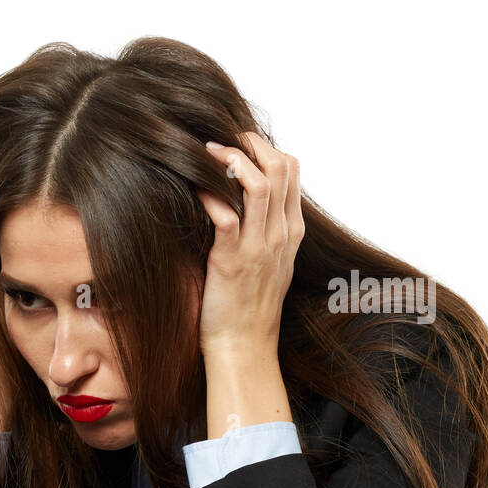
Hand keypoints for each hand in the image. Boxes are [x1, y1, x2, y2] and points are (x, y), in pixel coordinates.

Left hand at [193, 131, 304, 358]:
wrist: (243, 347)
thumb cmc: (248, 306)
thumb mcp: (270, 262)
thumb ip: (266, 229)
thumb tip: (245, 200)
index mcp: (290, 231)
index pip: (291, 170)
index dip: (264, 147)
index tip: (237, 143)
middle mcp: (279, 234)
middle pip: (280, 167)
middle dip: (249, 144)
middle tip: (219, 140)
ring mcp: (258, 248)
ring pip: (259, 184)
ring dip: (232, 161)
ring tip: (206, 155)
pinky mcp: (232, 262)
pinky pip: (226, 217)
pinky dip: (211, 195)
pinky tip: (195, 188)